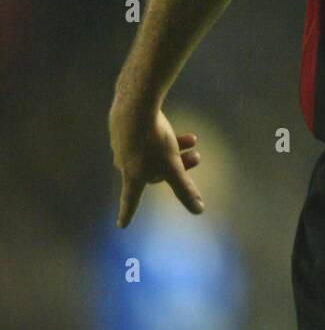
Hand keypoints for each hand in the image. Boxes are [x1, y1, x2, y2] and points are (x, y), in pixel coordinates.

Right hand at [109, 101, 203, 226]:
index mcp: (133, 175)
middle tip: (197, 158)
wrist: (135, 104)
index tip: (122, 225)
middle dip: (177, 167)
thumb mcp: (173, 166)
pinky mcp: (123, 126)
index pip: (130, 200)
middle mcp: (123, 162)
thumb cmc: (153, 140)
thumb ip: (184, 189)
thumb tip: (198, 211)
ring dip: (174, 148)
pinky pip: (145, 135)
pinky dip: (161, 135)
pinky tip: (168, 124)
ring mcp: (121, 143)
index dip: (128, 213)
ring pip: (152, 152)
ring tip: (193, 139)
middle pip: (153, 171)